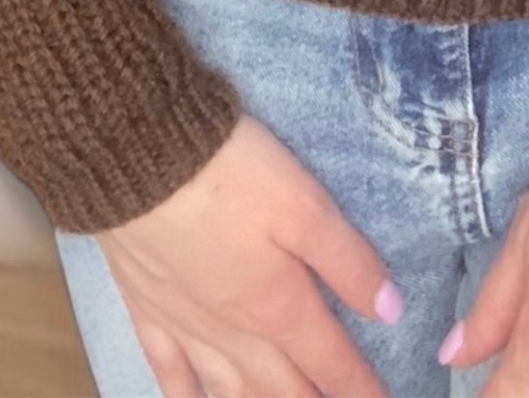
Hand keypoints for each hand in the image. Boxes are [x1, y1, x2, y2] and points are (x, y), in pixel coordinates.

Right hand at [95, 111, 401, 397]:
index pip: (332, 362)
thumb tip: (391, 312)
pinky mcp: (148, 308)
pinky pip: (170, 372)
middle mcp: (236, 331)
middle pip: (285, 389)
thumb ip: (348, 260)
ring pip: (232, 392)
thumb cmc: (229, 172)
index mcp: (281, 306)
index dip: (361, 388)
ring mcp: (188, 325)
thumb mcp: (304, 205)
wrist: (137, 155)